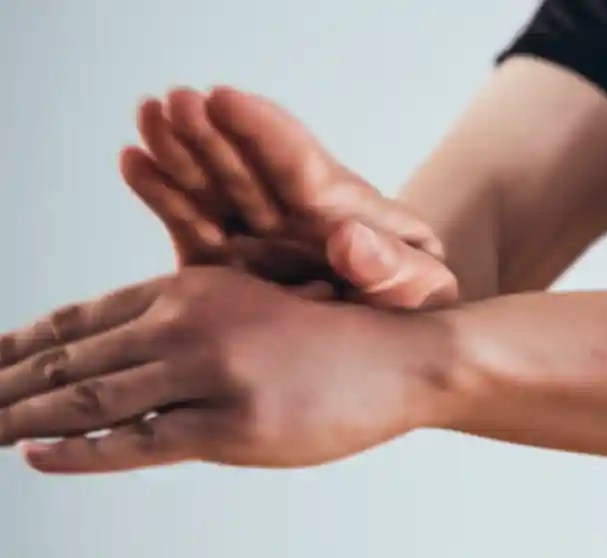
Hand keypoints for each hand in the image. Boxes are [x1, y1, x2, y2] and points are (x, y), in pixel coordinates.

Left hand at [0, 267, 452, 472]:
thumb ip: (192, 322)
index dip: (21, 346)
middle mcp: (189, 321)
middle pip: (72, 359)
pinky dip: (79, 450)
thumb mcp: (254, 306)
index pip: (82, 319)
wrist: (407, 354)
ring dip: (20, 416)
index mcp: (191, 287)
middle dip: (4, 386)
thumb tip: (129, 358)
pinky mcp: (233, 425)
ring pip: (91, 398)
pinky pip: (138, 441)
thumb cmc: (336, 334)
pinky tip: (34, 454)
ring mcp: (209, 372)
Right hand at [121, 86, 458, 308]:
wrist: (395, 355)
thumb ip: (390, 265)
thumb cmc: (414, 310)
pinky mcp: (226, 270)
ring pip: (214, 191)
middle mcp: (295, 218)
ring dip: (180, 154)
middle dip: (215, 135)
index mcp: (345, 212)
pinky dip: (163, 196)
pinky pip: (191, 228)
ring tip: (149, 115)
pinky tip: (134, 161)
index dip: (265, 133)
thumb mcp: (419, 289)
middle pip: (250, 170)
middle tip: (179, 101)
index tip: (227, 100)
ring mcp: (258, 240)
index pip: (302, 167)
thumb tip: (348, 237)